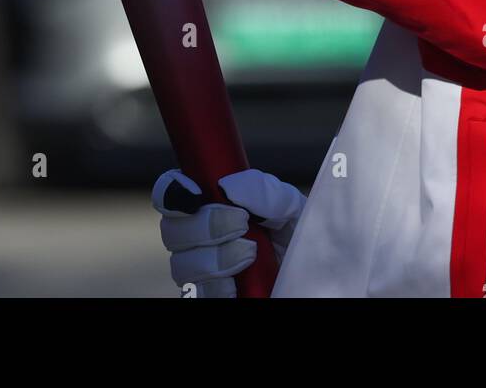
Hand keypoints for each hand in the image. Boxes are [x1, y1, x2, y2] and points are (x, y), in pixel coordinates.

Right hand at [151, 167, 305, 298]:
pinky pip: (194, 295)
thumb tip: (228, 186)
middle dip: (205, 224)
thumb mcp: (291, 208)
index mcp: (213, 206)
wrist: (314, 279)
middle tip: (242, 223)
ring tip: (252, 254)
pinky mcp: (209, 298)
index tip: (196, 194)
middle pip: (171, 230)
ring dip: (216, 257)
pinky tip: (239, 283)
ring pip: (180, 265)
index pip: (171, 193)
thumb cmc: (301, 239)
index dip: (173, 190)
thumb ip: (265, 192)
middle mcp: (199, 240)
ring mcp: (201, 274)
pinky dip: (216, 287)